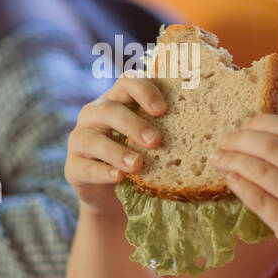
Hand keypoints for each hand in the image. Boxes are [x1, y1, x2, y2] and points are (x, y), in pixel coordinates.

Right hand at [64, 70, 166, 215]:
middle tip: (156, 141)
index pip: (126, 82)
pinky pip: (84, 167)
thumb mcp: (151, 139)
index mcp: (116, 100)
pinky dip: (103, 172)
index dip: (143, 91)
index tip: (163, 109)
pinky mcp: (72, 167)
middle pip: (108, 109)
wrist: (113, 194)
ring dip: (117, 151)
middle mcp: (94, 114)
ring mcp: (79, 140)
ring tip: (138, 165)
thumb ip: (166, 126)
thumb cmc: (140, 157)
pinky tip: (119, 177)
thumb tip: (204, 121)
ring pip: (92, 139)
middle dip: (133, 123)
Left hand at [211, 114, 277, 277]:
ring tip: (218, 159)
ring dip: (233, 161)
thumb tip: (265, 135)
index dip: (262, 122)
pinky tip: (231, 180)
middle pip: (271, 147)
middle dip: (240, 140)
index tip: (244, 124)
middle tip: (223, 141)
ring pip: (260, 172)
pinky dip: (240, 187)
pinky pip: (259, 201)